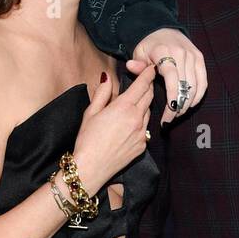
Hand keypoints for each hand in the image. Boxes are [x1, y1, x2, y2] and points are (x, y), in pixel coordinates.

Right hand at [71, 65, 154, 194]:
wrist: (91, 169)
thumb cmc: (87, 141)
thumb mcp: (90, 113)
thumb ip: (102, 93)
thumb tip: (107, 78)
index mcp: (124, 107)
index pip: (142, 85)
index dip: (148, 74)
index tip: (151, 68)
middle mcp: (137, 119)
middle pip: (149, 96)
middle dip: (147, 87)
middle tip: (143, 82)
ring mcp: (142, 133)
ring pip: (148, 112)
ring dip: (143, 105)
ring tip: (132, 105)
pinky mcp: (143, 146)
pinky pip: (146, 129)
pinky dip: (140, 122)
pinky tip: (129, 125)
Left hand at [127, 29, 206, 125]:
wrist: (161, 29)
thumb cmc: (148, 46)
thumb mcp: (138, 53)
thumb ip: (138, 64)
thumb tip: (131, 67)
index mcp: (165, 52)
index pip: (172, 79)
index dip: (172, 99)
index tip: (168, 115)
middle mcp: (182, 53)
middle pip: (185, 86)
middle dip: (179, 106)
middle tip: (170, 119)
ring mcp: (193, 55)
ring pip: (195, 86)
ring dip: (188, 103)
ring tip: (178, 113)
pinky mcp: (199, 58)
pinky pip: (203, 81)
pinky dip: (198, 95)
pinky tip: (190, 104)